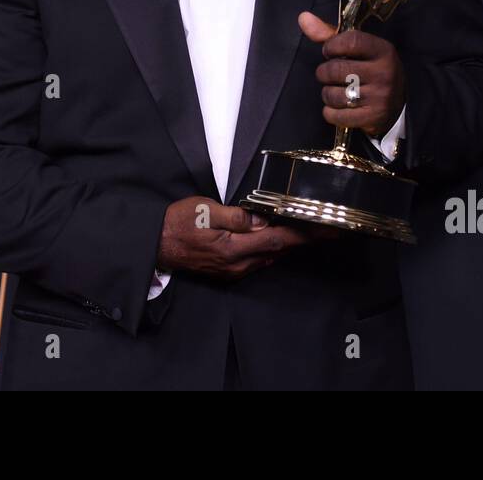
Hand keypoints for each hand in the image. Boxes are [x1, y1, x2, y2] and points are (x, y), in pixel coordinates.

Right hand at [155, 196, 335, 278]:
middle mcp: (237, 264)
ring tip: (307, 230)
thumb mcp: (204, 210)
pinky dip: (270, 249)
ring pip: (269, 256)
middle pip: (279, 250)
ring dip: (287, 244)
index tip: (327, 231)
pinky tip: (276, 239)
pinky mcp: (228, 272)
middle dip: (304, 239)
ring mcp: (233, 271)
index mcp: (233, 248)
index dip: (305, 235)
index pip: (278, 240)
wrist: (155, 245)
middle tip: (327, 228)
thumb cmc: (176, 224)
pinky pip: (257, 260)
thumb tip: (260, 219)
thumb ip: (235, 216)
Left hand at [299, 11, 404, 137]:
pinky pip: (335, 115)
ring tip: (335, 91)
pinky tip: (338, 107)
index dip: (331, 46)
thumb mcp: (358, 49)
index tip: (329, 52)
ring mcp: (380, 97)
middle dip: (324, 72)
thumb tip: (303, 18)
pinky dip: (330, 112)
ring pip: (333, 94)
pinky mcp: (373, 118)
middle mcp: (384, 72)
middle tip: (330, 75)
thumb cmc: (370, 70)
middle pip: (336, 69)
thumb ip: (329, 34)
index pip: (350, 41)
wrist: (396, 105)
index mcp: (382, 50)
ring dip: (327, 93)